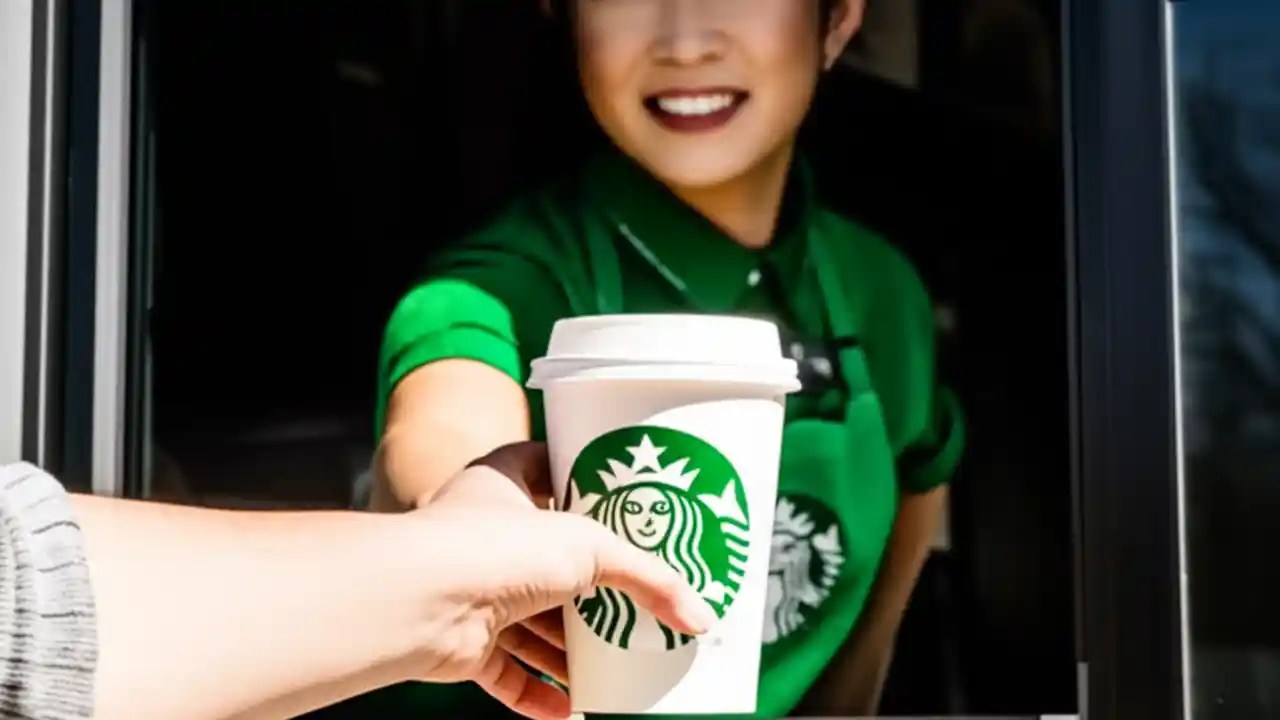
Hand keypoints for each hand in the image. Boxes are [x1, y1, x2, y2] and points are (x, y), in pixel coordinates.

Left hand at [412, 443, 715, 718]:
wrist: (421, 600)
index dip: (578, 479)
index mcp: (503, 484)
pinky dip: (538, 694)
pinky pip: (506, 673)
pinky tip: (572, 709)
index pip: (542, 467)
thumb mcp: (590, 546)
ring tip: (616, 665)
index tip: (618, 497)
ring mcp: (472, 590)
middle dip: (587, 586)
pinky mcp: (464, 643)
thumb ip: (648, 579)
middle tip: (634, 598)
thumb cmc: (494, 545)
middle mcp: (483, 535)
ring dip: (566, 649)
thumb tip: (698, 617)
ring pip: (527, 623)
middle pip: (545, 560)